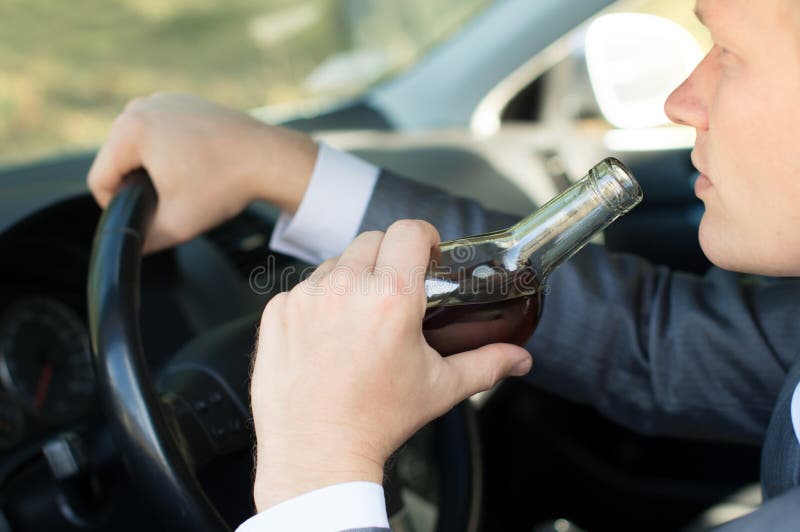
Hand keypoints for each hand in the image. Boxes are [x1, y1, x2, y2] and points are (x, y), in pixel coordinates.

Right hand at [87, 93, 317, 251]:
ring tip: (186, 183)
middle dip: (137, 185)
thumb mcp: (176, 224)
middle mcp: (140, 107)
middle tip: (174, 200)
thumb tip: (128, 245)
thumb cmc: (225, 185)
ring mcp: (162, 100)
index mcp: (130, 130)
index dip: (117, 207)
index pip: (100, 180)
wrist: (269, 159)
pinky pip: (159, 135)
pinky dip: (170, 153)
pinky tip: (195, 167)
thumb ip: (142, 239)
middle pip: (116, 161)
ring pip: (137, 148)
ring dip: (153, 170)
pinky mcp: (181, 102)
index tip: (147, 216)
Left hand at [249, 220, 532, 509]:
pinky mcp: (277, 313)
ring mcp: (306, 299)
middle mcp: (345, 290)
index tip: (426, 251)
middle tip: (395, 292)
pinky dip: (317, 303)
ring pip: (335, 265)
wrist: (315, 454)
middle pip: (371, 241)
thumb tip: (519, 359)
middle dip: (389, 258)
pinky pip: (303, 289)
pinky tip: (326, 338)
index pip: (409, 232)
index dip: (424, 236)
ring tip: (358, 321)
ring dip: (350, 281)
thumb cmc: (377, 422)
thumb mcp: (439, 388)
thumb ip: (486, 364)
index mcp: (391, 300)